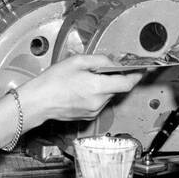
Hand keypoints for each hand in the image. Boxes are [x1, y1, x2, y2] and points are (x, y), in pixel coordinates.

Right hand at [21, 54, 144, 124]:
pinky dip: (95, 95)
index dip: (136, 76)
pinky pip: (98, 103)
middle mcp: (98, 102)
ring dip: (103, 86)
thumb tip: (113, 62)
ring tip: (85, 79)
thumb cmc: (52, 82)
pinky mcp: (87, 117)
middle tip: (102, 69)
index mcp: (97, 87)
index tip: (141, 70)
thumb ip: (99, 60)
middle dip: (114, 78)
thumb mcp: (77, 62)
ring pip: (107, 95)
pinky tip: (81, 89)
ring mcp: (93, 111)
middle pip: (117, 88)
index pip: (127, 83)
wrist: (37, 102)